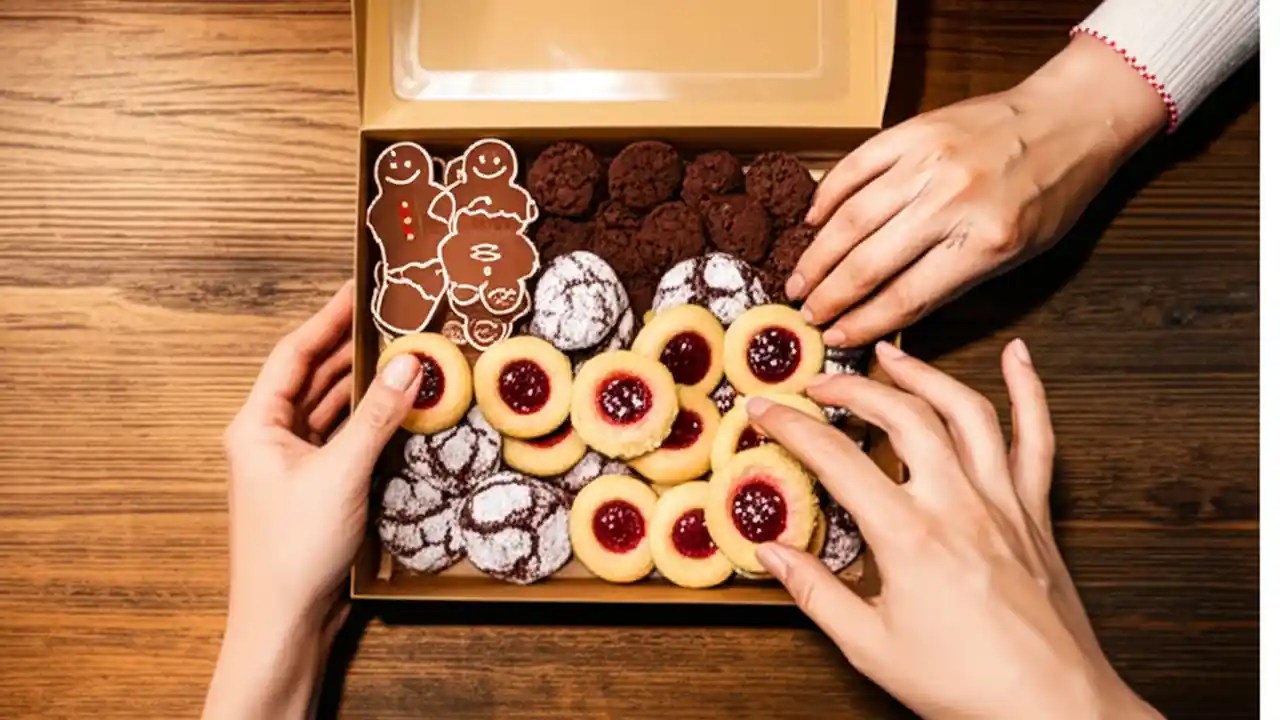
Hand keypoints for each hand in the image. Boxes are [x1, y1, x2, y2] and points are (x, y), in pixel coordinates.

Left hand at [204, 281, 422, 719]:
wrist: (284, 621)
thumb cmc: (293, 548)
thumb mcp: (340, 473)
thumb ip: (377, 416)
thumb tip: (409, 363)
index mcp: (256, 425)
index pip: (294, 354)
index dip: (328, 318)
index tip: (360, 289)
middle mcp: (270, 439)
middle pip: (314, 377)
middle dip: (353, 348)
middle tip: (395, 318)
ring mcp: (294, 465)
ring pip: (333, 410)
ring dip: (366, 386)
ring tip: (406, 355)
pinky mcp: (318, 489)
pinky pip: (346, 440)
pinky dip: (372, 422)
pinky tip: (401, 409)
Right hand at [747, 340, 1160, 718]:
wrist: (1053, 709)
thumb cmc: (966, 685)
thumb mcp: (870, 647)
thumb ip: (816, 593)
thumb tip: (772, 554)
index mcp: (908, 535)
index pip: (835, 457)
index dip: (791, 426)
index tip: (764, 411)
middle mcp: (957, 503)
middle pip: (900, 414)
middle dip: (851, 388)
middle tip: (819, 384)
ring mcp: (1003, 501)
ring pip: (965, 411)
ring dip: (925, 373)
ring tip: (893, 356)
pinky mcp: (1035, 511)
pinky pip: (1038, 438)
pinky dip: (1031, 391)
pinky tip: (1018, 356)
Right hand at [790, 35, 1167, 346]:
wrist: (1070, 117)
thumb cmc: (1050, 191)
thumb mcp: (1019, 253)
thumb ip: (956, 279)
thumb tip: (890, 309)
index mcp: (986, 240)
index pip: (907, 297)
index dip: (863, 323)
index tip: (836, 339)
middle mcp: (951, 200)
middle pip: (870, 262)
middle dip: (830, 296)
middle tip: (805, 315)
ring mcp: (928, 160)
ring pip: (852, 218)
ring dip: (818, 256)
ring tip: (798, 282)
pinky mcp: (913, 130)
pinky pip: (856, 167)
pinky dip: (828, 196)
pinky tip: (813, 223)